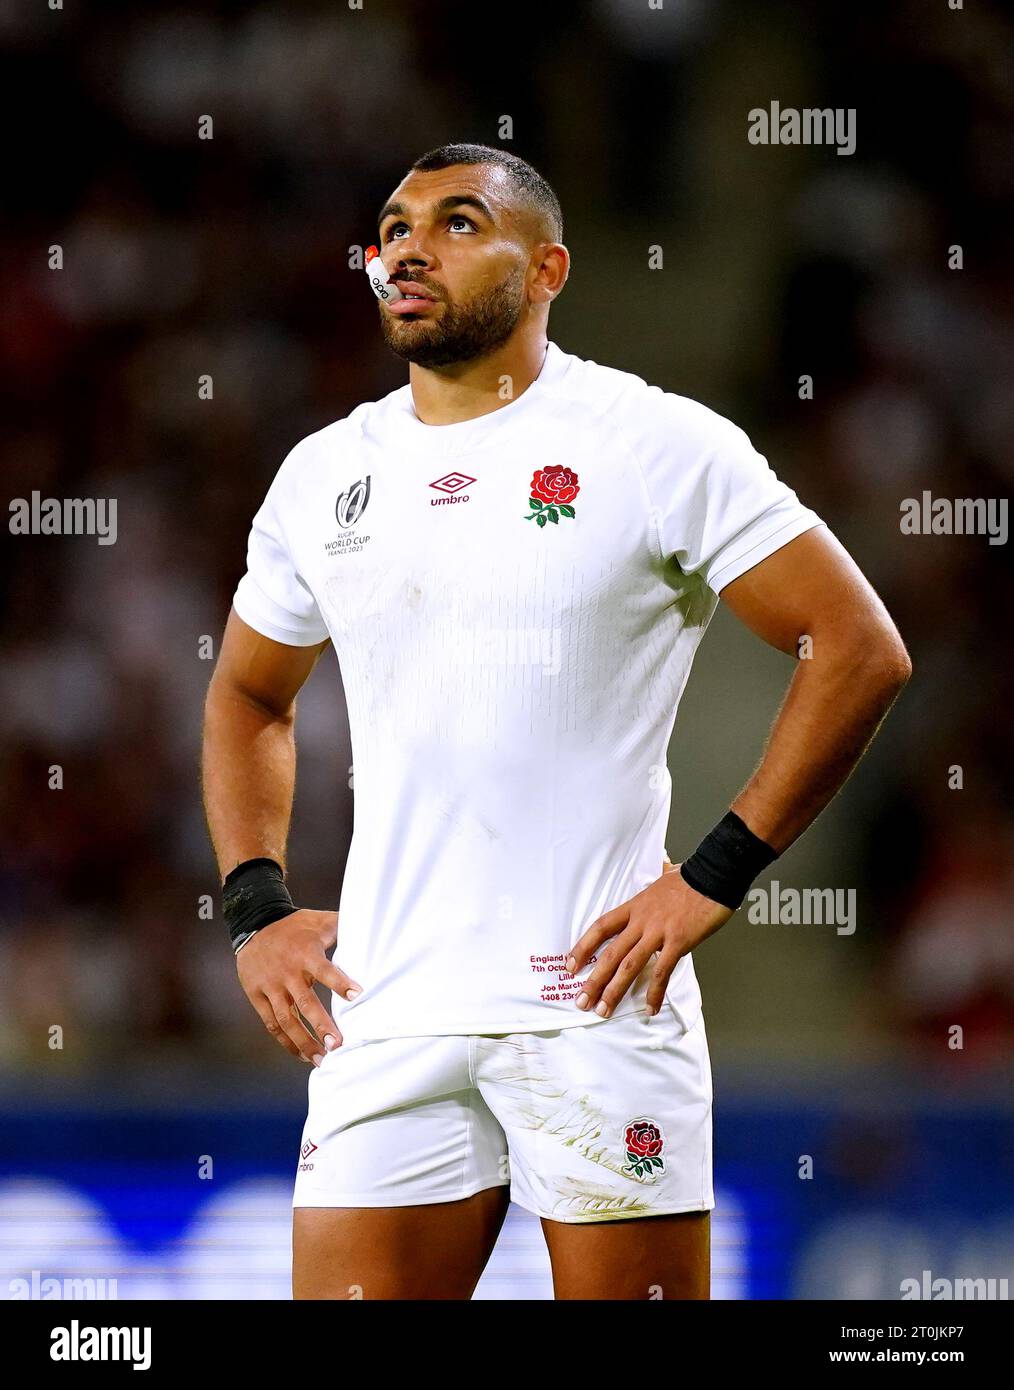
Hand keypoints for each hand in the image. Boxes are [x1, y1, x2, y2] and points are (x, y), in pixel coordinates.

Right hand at [236, 909, 362, 1065]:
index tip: (358, 996)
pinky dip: (286, 1041)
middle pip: (304, 1003)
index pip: (325, 970)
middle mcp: (287, 972)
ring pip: (286, 1020)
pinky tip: (301, 1054)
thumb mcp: (319, 921)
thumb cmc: (296, 926)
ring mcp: (271, 986)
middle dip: (321, 1026)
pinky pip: (272, 1023)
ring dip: (304, 1042)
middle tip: (337, 1045)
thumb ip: (343, 927)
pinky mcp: (257, 996)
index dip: (340, 983)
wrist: (254, 924)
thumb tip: (372, 925)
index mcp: (305, 953)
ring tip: (322, 1059)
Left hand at [565, 861, 732, 1018]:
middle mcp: (641, 921)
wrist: (713, 875)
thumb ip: (654, 882)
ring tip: (603, 1010)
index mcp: (634, 906)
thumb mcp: (661, 878)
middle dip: (594, 980)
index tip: (570, 966)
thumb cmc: (689, 878)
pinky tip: (649, 1008)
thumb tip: (660, 868)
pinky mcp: (678, 942)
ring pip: (629, 966)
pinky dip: (654, 992)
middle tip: (581, 1001)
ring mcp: (658, 932)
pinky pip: (662, 972)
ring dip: (614, 990)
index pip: (601, 928)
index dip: (583, 947)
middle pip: (610, 954)